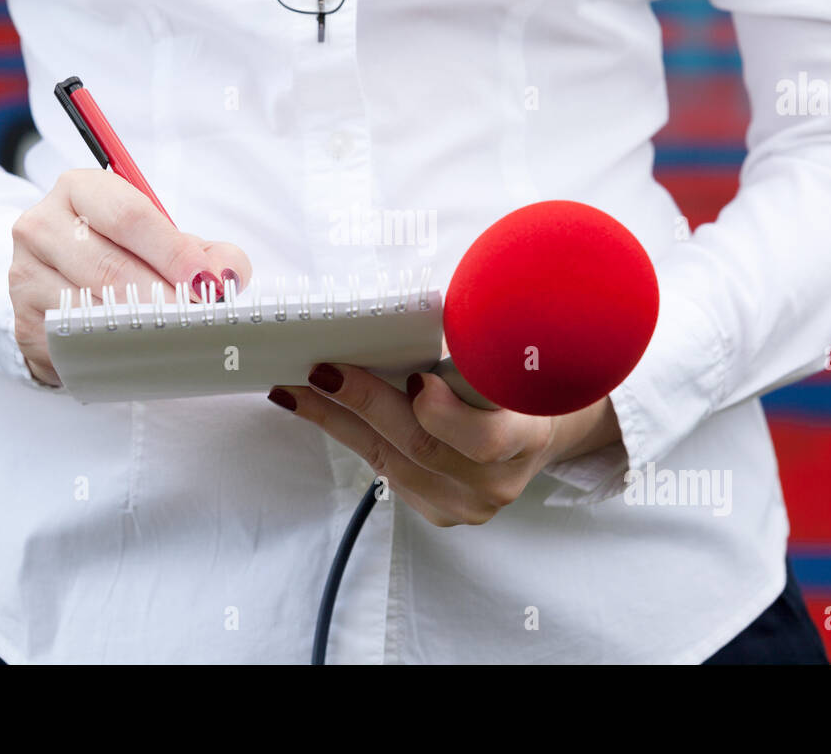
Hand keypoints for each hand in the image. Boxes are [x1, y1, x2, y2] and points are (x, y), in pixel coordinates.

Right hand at [9, 169, 251, 384]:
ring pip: (92, 309)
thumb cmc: (121, 252)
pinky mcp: (25, 321)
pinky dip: (112, 349)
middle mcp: (42, 226)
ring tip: (178, 337)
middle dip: (163, 298)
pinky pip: (75, 340)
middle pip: (110, 267)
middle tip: (199, 319)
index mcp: (80, 190)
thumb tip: (228, 276)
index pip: (129, 217)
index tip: (206, 281)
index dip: (173, 252)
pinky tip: (140, 352)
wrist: (59, 280)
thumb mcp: (164, 240)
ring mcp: (26, 275)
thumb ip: (206, 252)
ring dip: (141, 328)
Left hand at [269, 364, 621, 525]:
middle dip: (365, 404)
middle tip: (322, 369)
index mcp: (528, 437)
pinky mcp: (437, 512)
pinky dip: (349, 435)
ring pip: (391, 461)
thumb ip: (473, 350)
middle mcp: (497, 482)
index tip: (413, 377)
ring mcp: (466, 505)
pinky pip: (386, 471)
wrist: (536, 429)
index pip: (484, 438)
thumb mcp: (508, 358)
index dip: (443, 412)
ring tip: (295, 389)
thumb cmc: (515, 379)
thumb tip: (401, 319)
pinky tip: (317, 409)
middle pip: (421, 446)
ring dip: (337, 420)